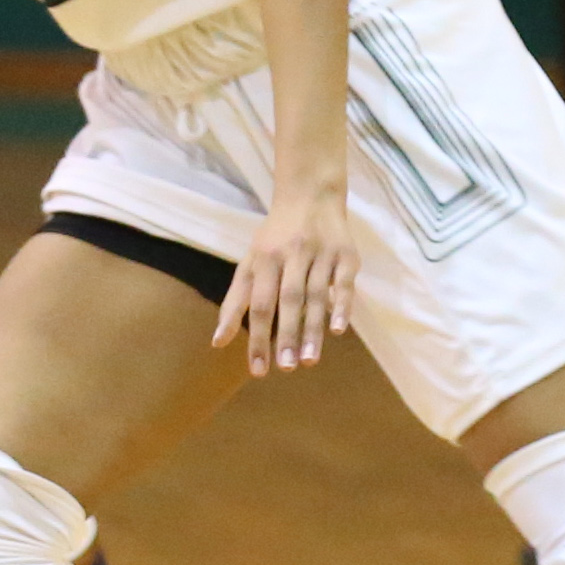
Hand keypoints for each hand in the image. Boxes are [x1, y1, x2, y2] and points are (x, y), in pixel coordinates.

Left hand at [213, 183, 357, 376]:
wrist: (310, 194)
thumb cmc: (275, 237)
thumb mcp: (251, 262)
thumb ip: (235, 301)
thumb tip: (217, 341)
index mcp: (265, 257)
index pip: (258, 303)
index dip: (256, 337)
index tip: (258, 370)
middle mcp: (292, 254)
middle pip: (289, 299)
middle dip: (286, 335)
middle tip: (286, 369)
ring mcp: (322, 253)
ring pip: (318, 294)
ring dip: (313, 328)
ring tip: (309, 360)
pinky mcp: (347, 254)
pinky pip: (345, 282)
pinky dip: (342, 305)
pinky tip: (338, 330)